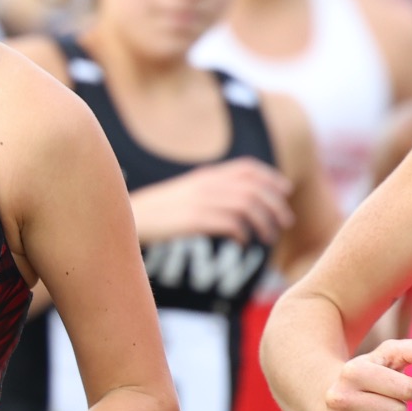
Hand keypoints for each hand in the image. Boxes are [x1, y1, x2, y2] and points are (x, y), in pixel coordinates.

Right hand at [130, 158, 295, 244]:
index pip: (247, 169)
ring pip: (246, 206)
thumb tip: (238, 207)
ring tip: (267, 237)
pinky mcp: (192, 220)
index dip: (271, 178)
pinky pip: (229, 224)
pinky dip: (242, 233)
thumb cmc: (157, 212)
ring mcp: (199, 201)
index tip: (285, 191)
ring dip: (263, 222)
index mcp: (205, 175)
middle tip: (285, 224)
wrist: (126, 218)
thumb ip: (210, 194)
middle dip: (275, 206)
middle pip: (253, 189)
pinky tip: (243, 242)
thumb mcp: (184, 194)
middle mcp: (206, 184)